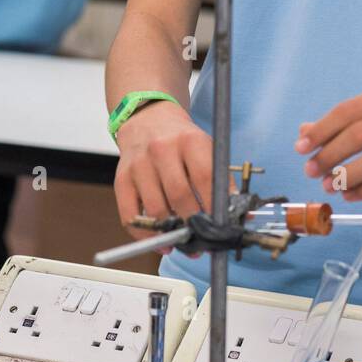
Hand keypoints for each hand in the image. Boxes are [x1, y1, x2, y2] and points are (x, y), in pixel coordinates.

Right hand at [114, 100, 214, 235]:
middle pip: (179, 195)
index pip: (205, 177)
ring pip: (156, 208)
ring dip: (171, 231)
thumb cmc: (183, 140)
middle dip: (194, 223)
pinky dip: (145, 234)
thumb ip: (222, 181)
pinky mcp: (122, 179)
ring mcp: (139, 165)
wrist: (148, 120)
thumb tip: (240, 216)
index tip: (220, 224)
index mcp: (189, 140)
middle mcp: (161, 150)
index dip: (214, 206)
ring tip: (183, 240)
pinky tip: (159, 241)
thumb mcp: (207, 149)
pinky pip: (130, 215)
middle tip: (202, 237)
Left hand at [294, 83, 361, 200]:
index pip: (349, 110)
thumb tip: (304, 132)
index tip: (300, 146)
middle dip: (329, 154)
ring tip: (327, 184)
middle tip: (310, 169)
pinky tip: (348, 194)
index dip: (321, 129)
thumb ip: (344, 122)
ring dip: (344, 175)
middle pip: (359, 135)